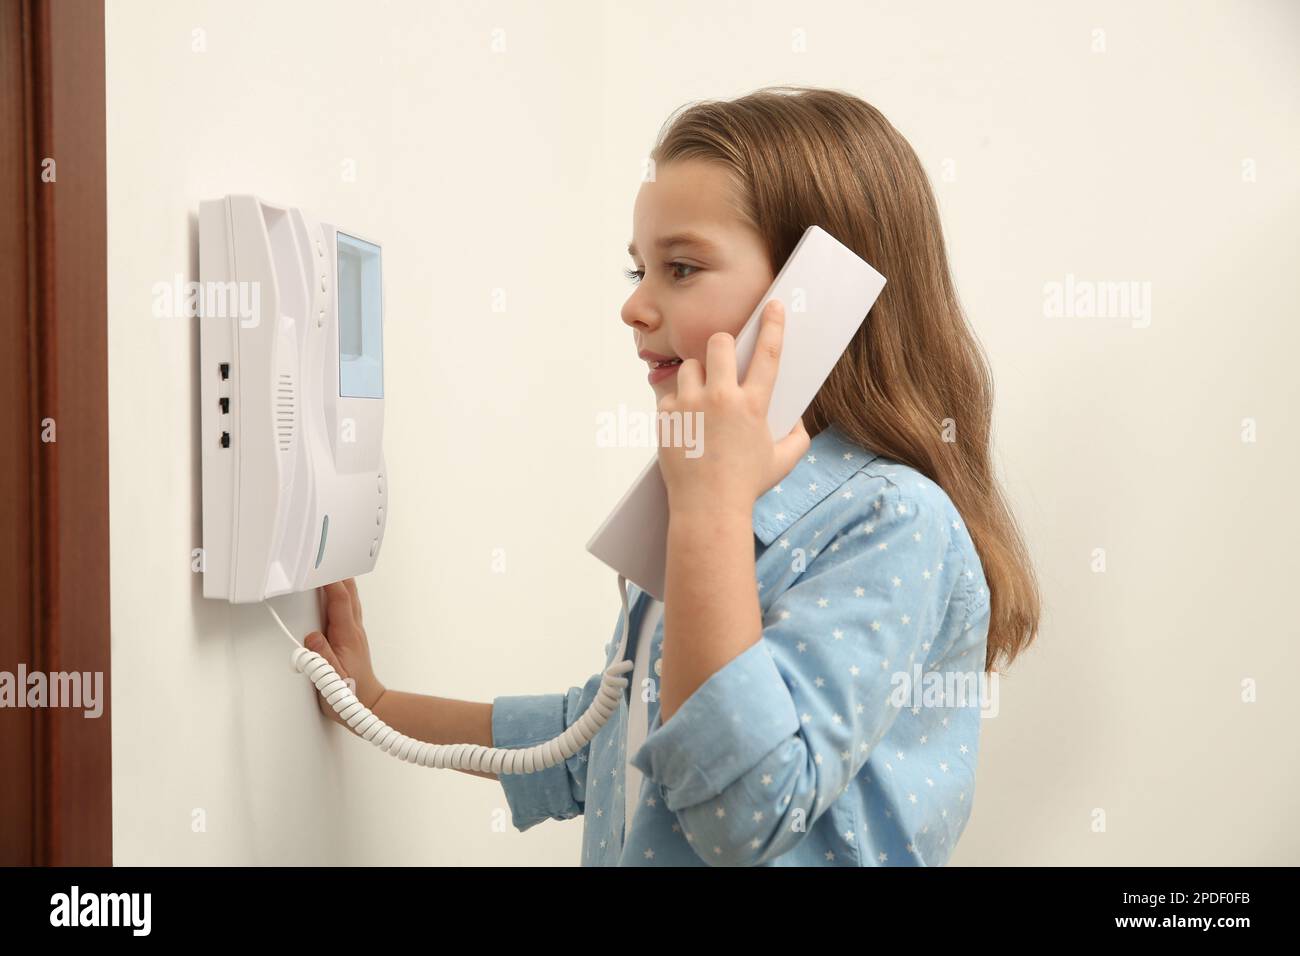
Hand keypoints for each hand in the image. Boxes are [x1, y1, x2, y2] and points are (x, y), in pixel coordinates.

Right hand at [303, 579, 386, 727]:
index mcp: (347, 635)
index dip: (331, 581)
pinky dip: (342, 594)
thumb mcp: (332, 680)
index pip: (340, 601)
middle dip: (339, 573)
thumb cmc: (350, 693)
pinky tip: (337, 592)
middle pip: (349, 593)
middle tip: (328, 556)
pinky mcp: (352, 636)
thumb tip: (312, 637)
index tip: (321, 567)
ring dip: (342, 581)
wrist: (369, 703)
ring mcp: (355, 632)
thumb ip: (322, 657)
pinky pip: (348, 608)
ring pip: (350, 599)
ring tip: (332, 565)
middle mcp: (354, 630)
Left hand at [655, 299, 810, 515]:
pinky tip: (687, 426)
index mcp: (752, 406)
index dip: (773, 326)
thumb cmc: (746, 486)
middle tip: (724, 359)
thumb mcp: (782, 462)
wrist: (707, 510)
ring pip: (690, 367)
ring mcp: (690, 406)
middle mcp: (720, 399)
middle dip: (722, 345)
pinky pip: (670, 395)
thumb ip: (798, 437)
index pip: (767, 354)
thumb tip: (798, 420)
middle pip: (719, 343)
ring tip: (702, 401)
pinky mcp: (666, 417)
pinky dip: (678, 406)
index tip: (774, 307)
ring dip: (698, 377)